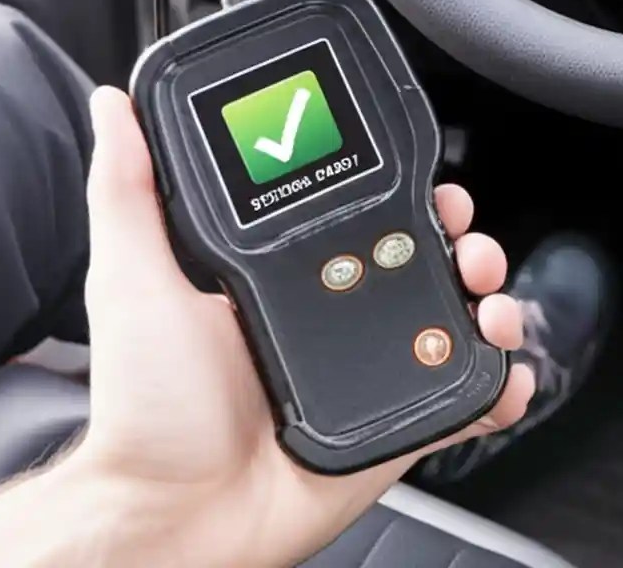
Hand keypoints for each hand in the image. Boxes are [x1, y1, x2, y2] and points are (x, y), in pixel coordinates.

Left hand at [66, 87, 535, 566]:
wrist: (178, 515)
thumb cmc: (149, 408)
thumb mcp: (133, 281)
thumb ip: (129, 193)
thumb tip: (115, 107)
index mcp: (290, 279)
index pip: (366, 217)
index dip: (411, 194)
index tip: (433, 182)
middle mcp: (337, 318)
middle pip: (428, 261)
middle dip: (466, 241)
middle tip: (466, 242)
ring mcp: (372, 371)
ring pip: (458, 320)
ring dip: (494, 301)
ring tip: (490, 302)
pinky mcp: (398, 425)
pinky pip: (466, 400)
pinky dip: (501, 386)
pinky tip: (507, 372)